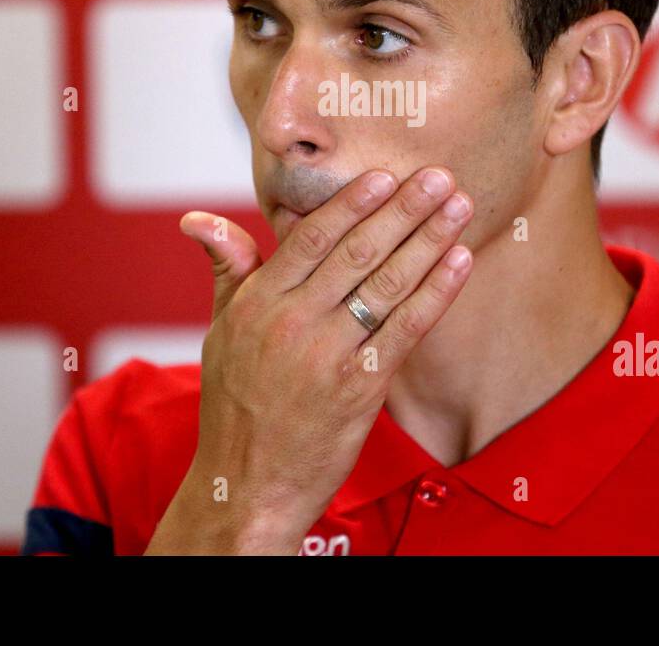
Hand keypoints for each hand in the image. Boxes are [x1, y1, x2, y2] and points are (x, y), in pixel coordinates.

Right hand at [145, 166, 473, 553]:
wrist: (250, 484)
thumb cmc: (235, 402)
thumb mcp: (220, 330)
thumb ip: (227, 269)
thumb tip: (198, 219)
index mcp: (258, 303)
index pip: (311, 239)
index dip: (350, 203)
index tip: (384, 173)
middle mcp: (293, 323)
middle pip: (358, 253)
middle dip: (403, 210)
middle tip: (438, 175)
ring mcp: (330, 356)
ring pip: (388, 284)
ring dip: (430, 240)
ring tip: (459, 206)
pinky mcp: (361, 389)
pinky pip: (407, 329)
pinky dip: (437, 292)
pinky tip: (460, 261)